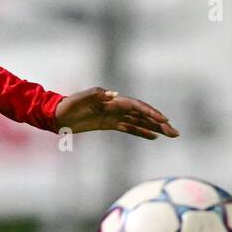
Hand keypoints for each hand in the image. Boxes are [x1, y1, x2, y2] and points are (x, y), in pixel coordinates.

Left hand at [54, 87, 178, 139]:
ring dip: (155, 128)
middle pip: (143, 115)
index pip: (137, 107)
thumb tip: (114, 94)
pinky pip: (129, 128)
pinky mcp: (109, 124)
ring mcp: (113, 116)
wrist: (56, 115)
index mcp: (112, 101)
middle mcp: (116, 107)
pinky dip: (141, 132)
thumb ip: (95, 95)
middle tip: (175, 133)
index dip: (151, 113)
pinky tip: (153, 137)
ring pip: (139, 122)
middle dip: (160, 123)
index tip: (163, 120)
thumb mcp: (79, 99)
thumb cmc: (67, 106)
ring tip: (170, 135)